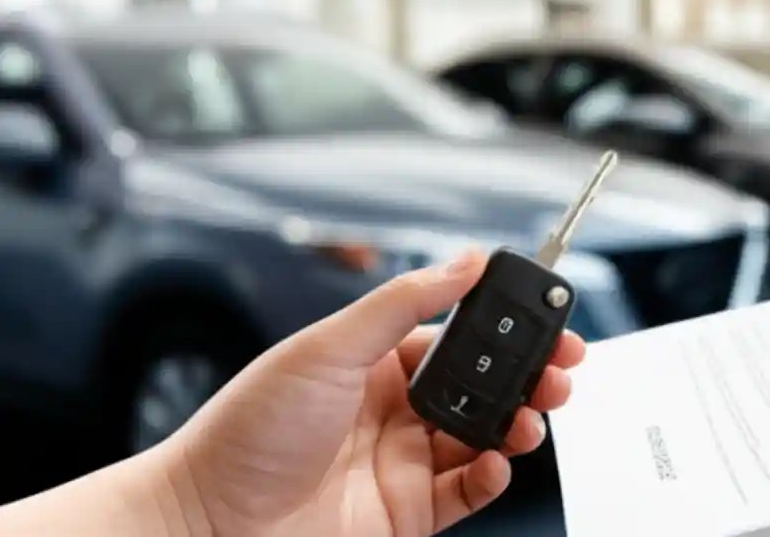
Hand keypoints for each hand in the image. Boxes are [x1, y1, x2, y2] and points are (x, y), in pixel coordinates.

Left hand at [163, 251, 585, 534]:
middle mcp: (395, 411)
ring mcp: (403, 463)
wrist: (208, 521)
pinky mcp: (408, 514)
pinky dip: (493, 477)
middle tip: (562, 368)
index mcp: (376, 363)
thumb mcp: (328, 346)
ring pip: (486, 438)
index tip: (547, 317)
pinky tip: (496, 461)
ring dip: (520, 423)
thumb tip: (464, 259)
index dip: (506, 329)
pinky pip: (468, 492)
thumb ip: (403, 303)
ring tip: (533, 417)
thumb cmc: (247, 429)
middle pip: (484, 388)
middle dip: (530, 376)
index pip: (459, 337)